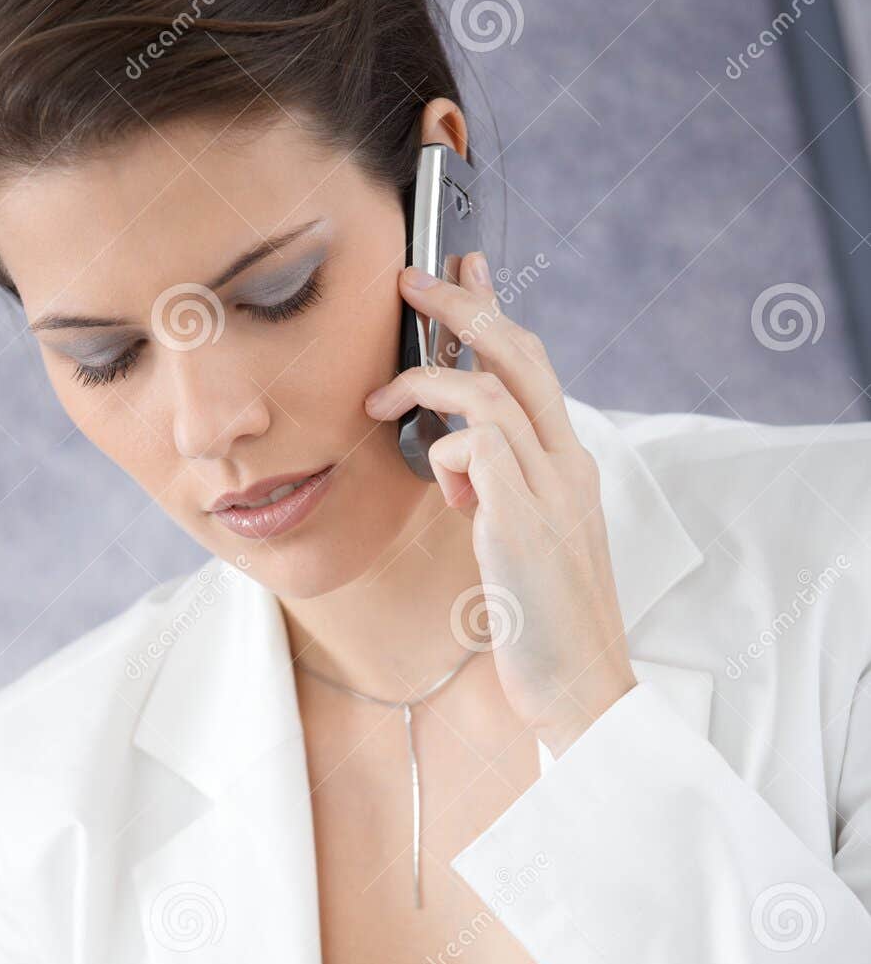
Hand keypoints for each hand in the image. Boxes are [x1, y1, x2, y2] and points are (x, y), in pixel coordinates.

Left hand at [364, 253, 635, 755]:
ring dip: (427, 378)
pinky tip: (445, 492)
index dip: (498, 313)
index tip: (468, 272)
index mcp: (571, 468)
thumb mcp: (522, 544)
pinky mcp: (523, 521)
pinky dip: (445, 453)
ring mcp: (552, 490)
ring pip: (491, 388)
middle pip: (520, 352)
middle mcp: (569, 466)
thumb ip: (499, 492)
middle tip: (413, 278)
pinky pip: (476, 445)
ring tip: (381, 398)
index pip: (535, 368)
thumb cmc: (546, 628)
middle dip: (464, 303)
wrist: (582, 691)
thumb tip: (456, 458)